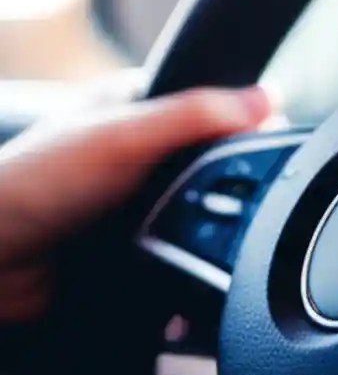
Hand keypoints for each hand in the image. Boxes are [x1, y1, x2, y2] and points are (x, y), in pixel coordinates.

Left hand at [0, 86, 270, 320]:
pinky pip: (185, 260)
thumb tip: (263, 99)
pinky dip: (192, 272)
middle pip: (215, 169)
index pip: (211, 106)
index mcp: (131, 106)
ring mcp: (136, 204)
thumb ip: (194, 115)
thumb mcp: (123, 137)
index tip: (269, 147)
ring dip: (208, 239)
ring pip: (203, 219)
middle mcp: (136, 153)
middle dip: (227, 194)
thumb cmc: (31, 187)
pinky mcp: (136, 250)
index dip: (244, 126)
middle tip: (234, 206)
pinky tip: (189, 276)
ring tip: (206, 246)